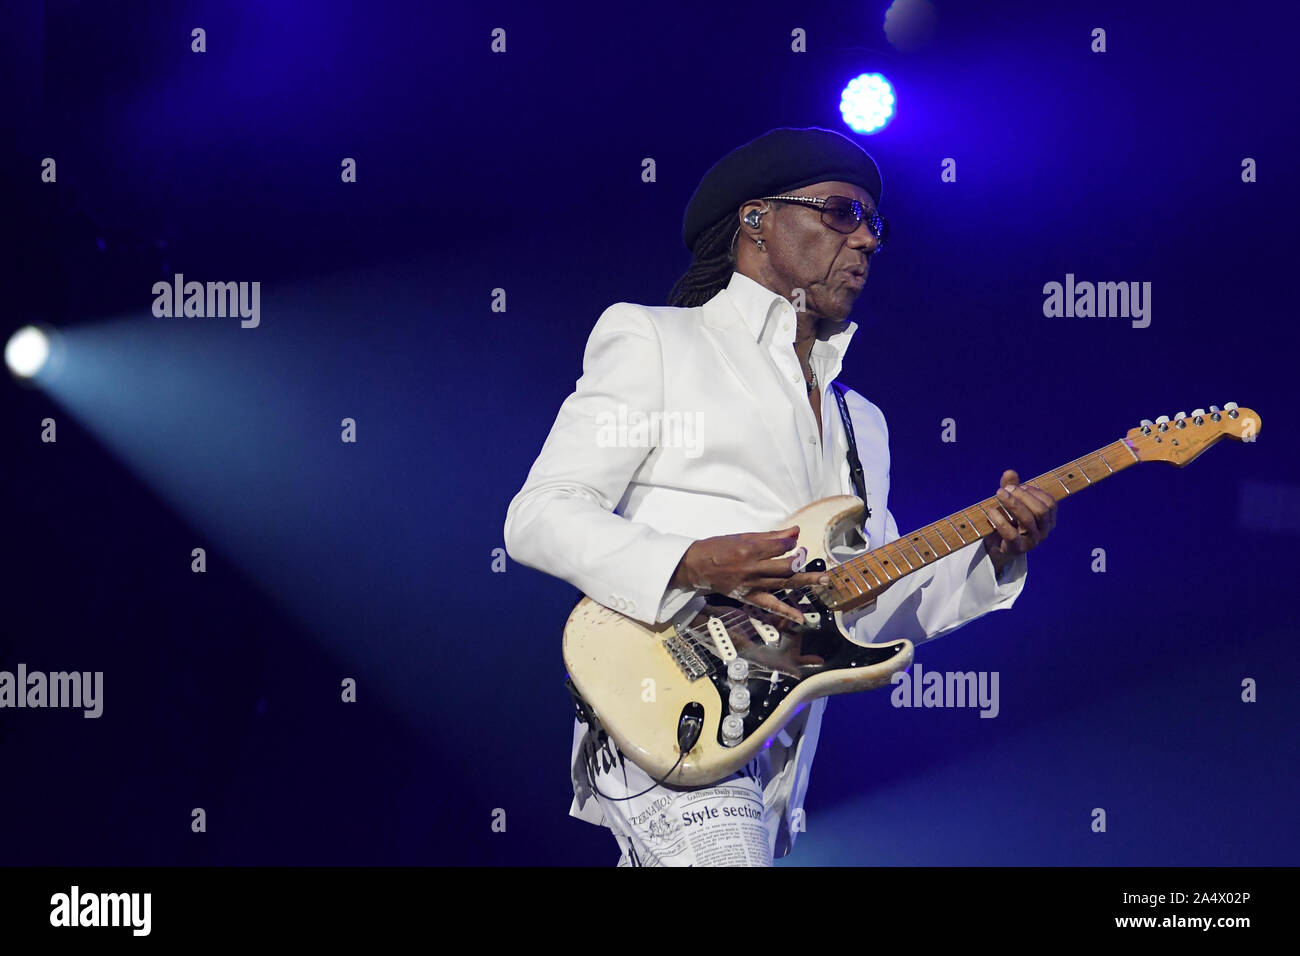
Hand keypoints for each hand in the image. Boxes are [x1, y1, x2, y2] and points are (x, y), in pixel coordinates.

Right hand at [670, 527, 829, 623]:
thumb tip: (795, 532)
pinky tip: (801, 617)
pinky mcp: (749, 596)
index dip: (790, 543)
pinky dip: (786, 612)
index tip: (793, 542)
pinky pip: (770, 605)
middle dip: (801, 561)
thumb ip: (770, 536)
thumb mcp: (743, 536)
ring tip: (825, 580)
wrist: (697, 566)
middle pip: (785, 566)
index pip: (780, 546)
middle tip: (810, 558)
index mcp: (750, 549)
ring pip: (783, 583)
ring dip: (805, 581)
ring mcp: (752, 584)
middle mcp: (752, 568)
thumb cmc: (719, 547)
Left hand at [982, 469, 1057, 575]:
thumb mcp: (1011, 502)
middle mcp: (1044, 531)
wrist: (998, 546)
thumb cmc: (1009, 520)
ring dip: (1012, 503)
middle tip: (1005, 489)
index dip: (1034, 491)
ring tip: (999, 493)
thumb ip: (1012, 487)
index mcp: (1048, 519)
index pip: (1050, 503)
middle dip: (1023, 496)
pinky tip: (990, 511)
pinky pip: (1011, 534)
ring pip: (1027, 520)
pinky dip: (1000, 520)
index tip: (1018, 486)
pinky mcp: (1017, 549)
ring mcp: (1032, 541)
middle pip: (1040, 510)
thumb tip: (1010, 472)